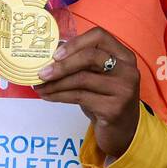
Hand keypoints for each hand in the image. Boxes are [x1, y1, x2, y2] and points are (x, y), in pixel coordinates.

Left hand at [33, 26, 140, 158]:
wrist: (122, 131)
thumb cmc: (105, 99)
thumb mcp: (97, 77)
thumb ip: (80, 62)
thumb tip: (49, 53)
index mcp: (124, 56)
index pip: (99, 36)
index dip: (75, 42)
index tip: (55, 54)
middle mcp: (127, 70)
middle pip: (90, 57)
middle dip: (62, 65)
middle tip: (41, 73)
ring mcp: (123, 90)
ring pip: (82, 79)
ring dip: (55, 83)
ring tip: (39, 87)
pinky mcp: (114, 108)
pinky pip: (79, 97)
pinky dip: (59, 96)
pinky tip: (48, 96)